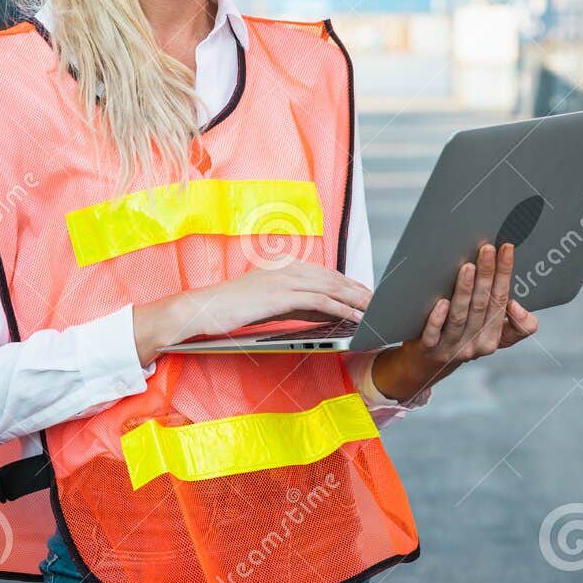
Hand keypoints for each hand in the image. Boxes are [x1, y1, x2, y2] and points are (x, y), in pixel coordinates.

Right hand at [132, 260, 371, 364]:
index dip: (348, 283)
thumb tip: (322, 311)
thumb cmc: (232, 310)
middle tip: (378, 302)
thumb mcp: (268, 302)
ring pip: (331, 288)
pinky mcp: (281, 295)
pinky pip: (320, 301)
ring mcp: (284, 279)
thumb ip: (294, 302)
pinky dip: (341, 308)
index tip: (365, 294)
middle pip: (333, 278)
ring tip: (373, 310)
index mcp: (284, 266)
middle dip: (358, 290)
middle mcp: (287, 268)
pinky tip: (354, 316)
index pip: (325, 273)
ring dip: (356, 299)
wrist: (203, 310)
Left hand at [370, 241, 540, 401]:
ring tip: (468, 267)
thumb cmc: (463, 337)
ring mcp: (451, 347)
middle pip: (483, 305)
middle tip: (487, 248)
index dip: (505, 274)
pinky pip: (434, 334)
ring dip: (465, 291)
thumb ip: (515, 324)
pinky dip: (438, 319)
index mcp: (493, 337)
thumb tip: (516, 305)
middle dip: (487, 274)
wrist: (426, 364)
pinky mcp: (429, 349)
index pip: (502, 301)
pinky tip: (441, 301)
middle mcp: (475, 344)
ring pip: (461, 317)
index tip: (506, 249)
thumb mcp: (492, 335)